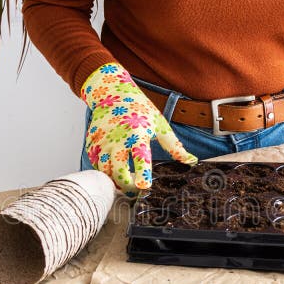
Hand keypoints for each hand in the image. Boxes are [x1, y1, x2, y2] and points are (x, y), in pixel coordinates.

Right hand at [81, 63, 196, 195]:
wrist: (111, 92)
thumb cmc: (139, 109)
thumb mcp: (160, 125)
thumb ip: (174, 146)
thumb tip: (192, 161)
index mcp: (138, 135)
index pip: (140, 158)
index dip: (142, 174)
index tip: (144, 187)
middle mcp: (118, 139)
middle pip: (118, 171)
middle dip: (127, 186)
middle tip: (134, 191)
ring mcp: (102, 142)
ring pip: (105, 172)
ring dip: (115, 181)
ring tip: (124, 182)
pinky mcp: (91, 144)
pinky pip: (95, 165)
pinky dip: (104, 172)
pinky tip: (113, 171)